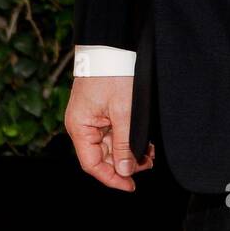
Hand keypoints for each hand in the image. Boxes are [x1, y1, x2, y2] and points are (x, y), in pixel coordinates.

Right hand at [65, 75, 153, 191]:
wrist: (110, 45)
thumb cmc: (113, 73)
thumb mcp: (123, 111)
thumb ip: (124, 143)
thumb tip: (124, 171)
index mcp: (80, 128)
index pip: (92, 164)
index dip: (112, 178)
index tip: (130, 185)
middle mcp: (81, 126)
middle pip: (102, 156)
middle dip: (125, 164)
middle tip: (148, 164)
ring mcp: (90, 118)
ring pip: (109, 145)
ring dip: (128, 152)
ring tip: (149, 153)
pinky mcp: (100, 111)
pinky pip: (112, 132)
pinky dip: (126, 139)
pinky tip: (142, 141)